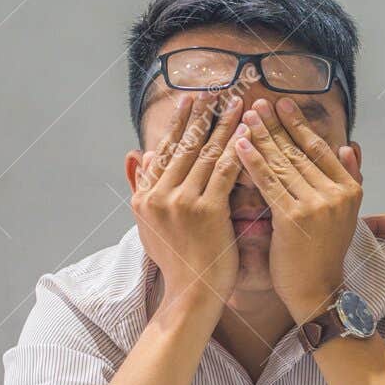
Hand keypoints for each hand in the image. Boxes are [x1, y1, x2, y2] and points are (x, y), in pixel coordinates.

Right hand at [131, 94, 243, 315]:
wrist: (191, 293)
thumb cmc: (177, 261)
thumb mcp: (148, 224)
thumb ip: (141, 187)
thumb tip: (137, 153)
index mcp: (145, 197)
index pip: (163, 151)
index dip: (178, 124)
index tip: (191, 101)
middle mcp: (159, 196)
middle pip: (183, 146)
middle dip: (201, 116)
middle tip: (214, 90)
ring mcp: (182, 203)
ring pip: (205, 154)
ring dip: (223, 125)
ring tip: (238, 103)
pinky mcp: (207, 211)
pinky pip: (224, 171)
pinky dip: (236, 148)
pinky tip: (247, 132)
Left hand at [233, 97, 362, 323]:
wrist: (317, 290)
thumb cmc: (324, 254)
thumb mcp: (347, 214)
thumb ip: (351, 178)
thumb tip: (351, 145)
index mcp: (350, 189)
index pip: (320, 149)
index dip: (299, 125)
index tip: (283, 104)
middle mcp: (336, 194)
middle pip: (299, 152)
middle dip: (276, 125)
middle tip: (257, 103)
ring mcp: (316, 205)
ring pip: (283, 164)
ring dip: (262, 137)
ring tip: (245, 117)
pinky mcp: (294, 218)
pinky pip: (269, 183)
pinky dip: (253, 162)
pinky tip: (239, 144)